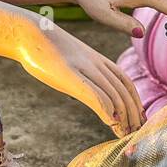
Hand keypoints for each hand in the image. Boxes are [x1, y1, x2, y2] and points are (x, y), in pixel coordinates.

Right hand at [16, 17, 143, 134]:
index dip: (135, 101)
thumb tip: (83, 89)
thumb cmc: (44, 48)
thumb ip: (80, 73)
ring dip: (122, 117)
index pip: (125, 82)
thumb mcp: (68, 61)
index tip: (139, 118)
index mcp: (97, 59)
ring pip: (113, 95)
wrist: (28, 32)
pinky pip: (95, 94)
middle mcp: (96, 63)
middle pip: (124, 91)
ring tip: (125, 134)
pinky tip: (110, 123)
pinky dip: (106, 110)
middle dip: (132, 114)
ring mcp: (85, 69)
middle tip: (136, 132)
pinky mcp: (72, 76)